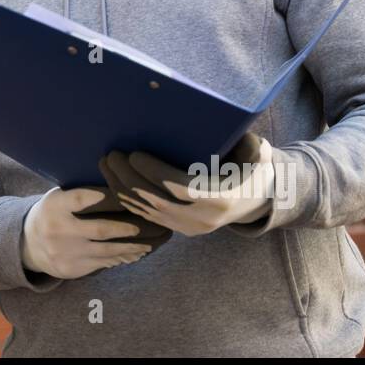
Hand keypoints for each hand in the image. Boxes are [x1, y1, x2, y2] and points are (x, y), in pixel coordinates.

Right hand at [20, 186, 168, 279]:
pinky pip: (102, 264)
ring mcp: (65, 252)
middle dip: (126, 228)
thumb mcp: (59, 198)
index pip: (81, 198)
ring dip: (130, 247)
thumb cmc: (54, 213)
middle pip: (99, 229)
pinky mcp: (71, 269)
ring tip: (148, 243)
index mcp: (55, 205)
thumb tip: (120, 187)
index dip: (104, 196)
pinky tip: (134, 254)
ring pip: (106, 251)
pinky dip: (120, 258)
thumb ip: (81, 195)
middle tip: (147, 225)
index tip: (126, 193)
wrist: (29, 245)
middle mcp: (58, 229)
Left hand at [99, 132, 275, 237]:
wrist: (256, 201)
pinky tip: (114, 181)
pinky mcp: (180, 230)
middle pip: (156, 201)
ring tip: (105, 164)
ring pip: (147, 211)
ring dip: (122, 189)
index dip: (154, 173)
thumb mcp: (258, 155)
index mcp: (220, 198)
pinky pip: (148, 217)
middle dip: (129, 179)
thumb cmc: (253, 169)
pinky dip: (128, 200)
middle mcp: (202, 218)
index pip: (179, 188)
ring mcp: (189, 228)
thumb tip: (239, 133)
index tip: (134, 154)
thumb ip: (250, 146)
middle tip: (111, 156)